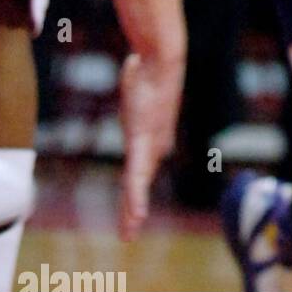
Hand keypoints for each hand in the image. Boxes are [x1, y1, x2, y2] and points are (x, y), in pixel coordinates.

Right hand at [117, 42, 184, 239]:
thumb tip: (135, 60)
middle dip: (133, 207)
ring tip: (130, 231)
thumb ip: (136, 75)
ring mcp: (147, 142)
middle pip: (139, 180)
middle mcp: (151, 143)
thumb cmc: (149, 65)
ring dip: (133, 208)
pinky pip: (136, 173)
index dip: (137, 189)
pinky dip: (135, 195)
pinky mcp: (142, 139)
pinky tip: (136, 213)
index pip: (141, 168)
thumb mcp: (140, 77)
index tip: (137, 209)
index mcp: (150, 135)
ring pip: (137, 182)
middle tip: (130, 233)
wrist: (162, 58)